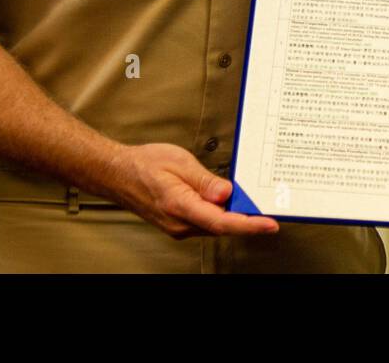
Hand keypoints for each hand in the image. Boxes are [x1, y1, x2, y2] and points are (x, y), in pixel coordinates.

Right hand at [104, 143, 278, 238]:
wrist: (118, 173)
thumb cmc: (144, 165)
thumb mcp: (179, 162)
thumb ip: (205, 180)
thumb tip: (227, 193)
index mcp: (180, 206)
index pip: (222, 222)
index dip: (249, 225)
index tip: (269, 223)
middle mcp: (179, 223)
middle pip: (223, 227)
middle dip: (248, 221)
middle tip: (271, 209)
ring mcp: (178, 227)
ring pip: (215, 226)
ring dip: (236, 218)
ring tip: (256, 207)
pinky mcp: (178, 224)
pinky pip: (206, 223)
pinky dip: (222, 216)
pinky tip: (231, 206)